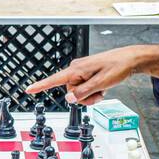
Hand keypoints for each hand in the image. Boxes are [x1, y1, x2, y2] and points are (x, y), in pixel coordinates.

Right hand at [26, 46, 142, 105]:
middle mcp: (76, 70)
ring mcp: (81, 72)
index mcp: (77, 70)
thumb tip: (69, 99)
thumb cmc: (118, 67)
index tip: (29, 89)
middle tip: (99, 94)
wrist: (130, 59)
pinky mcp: (86, 74)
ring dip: (90, 95)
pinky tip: (102, 87)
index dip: (41, 85)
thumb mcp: (101, 83)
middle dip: (84, 98)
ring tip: (102, 89)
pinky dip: (93, 91)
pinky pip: (84, 88)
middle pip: (71, 92)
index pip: (55, 79)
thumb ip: (84, 92)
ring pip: (78, 92)